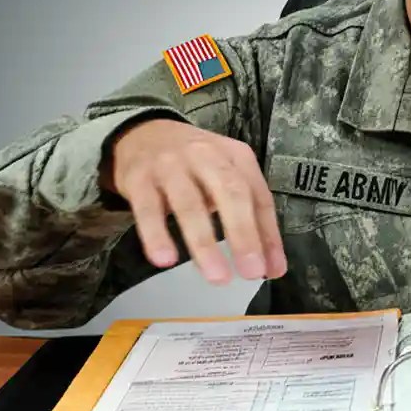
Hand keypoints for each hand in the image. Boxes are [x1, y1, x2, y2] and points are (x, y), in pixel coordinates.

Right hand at [106, 118, 285, 283]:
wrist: (143, 134)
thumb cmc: (194, 164)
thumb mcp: (227, 178)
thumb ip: (251, 219)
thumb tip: (272, 268)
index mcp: (236, 157)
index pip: (259, 197)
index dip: (267, 235)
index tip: (270, 269)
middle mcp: (206, 156)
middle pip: (230, 193)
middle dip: (243, 234)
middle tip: (251, 271)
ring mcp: (171, 165)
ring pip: (190, 203)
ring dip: (204, 243)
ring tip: (215, 276)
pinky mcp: (138, 178)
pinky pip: (148, 209)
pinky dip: (156, 235)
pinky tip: (165, 260)